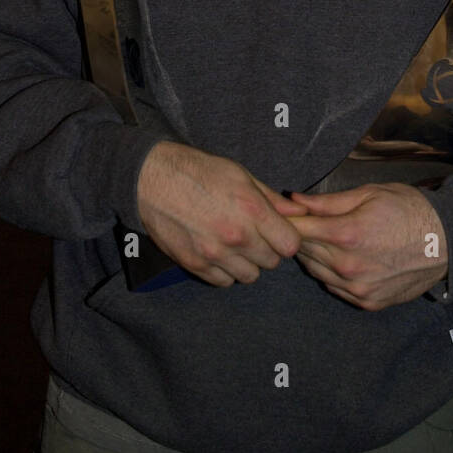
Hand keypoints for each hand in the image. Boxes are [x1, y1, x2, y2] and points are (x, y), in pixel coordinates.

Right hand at [136, 142, 302, 287]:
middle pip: (271, 262)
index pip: (290, 245)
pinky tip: (218, 252)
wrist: (152, 179)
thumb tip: (299, 212)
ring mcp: (214, 254)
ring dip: (247, 262)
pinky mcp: (195, 265)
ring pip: (249, 276)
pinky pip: (224, 281)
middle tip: (254, 234)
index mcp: (251, 210)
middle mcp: (235, 236)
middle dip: (267, 249)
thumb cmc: (199, 171)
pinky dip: (225, 271)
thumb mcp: (240, 175)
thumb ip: (271, 198)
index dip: (287, 238)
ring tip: (235, 243)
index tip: (279, 231)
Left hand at [283, 183, 447, 309]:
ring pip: (315, 271)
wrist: (447, 242)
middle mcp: (349, 267)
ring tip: (319, 238)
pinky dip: (329, 273)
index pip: (298, 230)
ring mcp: (358, 289)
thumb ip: (328, 202)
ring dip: (311, 255)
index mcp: (348, 235)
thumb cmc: (410, 210)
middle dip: (297, 235)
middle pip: (303, 251)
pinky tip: (337, 258)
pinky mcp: (367, 302)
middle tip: (299, 222)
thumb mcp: (369, 194)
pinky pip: (333, 287)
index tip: (280, 212)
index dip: (286, 219)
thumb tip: (295, 200)